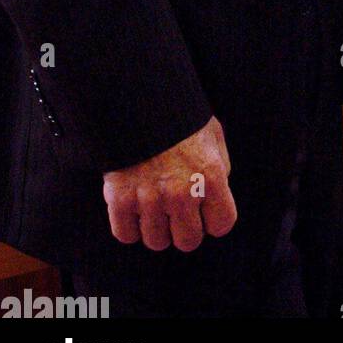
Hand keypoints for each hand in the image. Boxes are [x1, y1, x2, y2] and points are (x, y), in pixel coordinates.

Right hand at [102, 115, 236, 252]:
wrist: (139, 100)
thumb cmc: (181, 118)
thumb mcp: (213, 136)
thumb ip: (220, 169)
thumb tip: (216, 199)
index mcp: (211, 176)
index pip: (222, 225)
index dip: (214, 220)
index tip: (206, 212)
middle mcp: (182, 193)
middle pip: (188, 242)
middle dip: (184, 229)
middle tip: (178, 212)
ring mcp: (150, 198)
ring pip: (157, 241)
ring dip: (156, 228)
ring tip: (155, 206)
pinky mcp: (120, 199)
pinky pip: (126, 235)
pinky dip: (129, 226)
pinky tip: (134, 208)